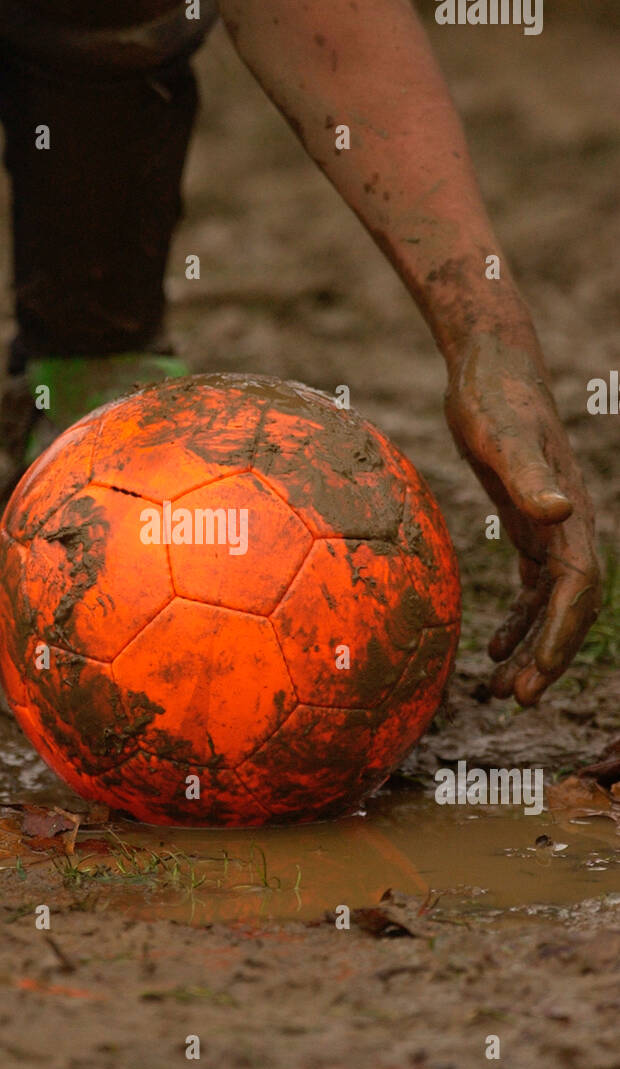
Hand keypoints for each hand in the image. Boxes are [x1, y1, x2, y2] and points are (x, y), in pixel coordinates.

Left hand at [444, 332, 600, 705]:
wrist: (491, 369)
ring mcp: (551, 527)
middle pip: (571, 608)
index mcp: (570, 516)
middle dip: (549, 656)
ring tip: (502, 689)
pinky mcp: (527, 523)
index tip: (533, 678)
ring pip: (552, 604)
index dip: (559, 639)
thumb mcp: (503, 436)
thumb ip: (528, 475)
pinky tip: (492, 647)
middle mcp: (568, 527)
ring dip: (533, 648)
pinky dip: (519, 620)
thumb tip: (558, 511)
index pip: (577, 591)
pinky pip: (533, 586)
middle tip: (517, 698)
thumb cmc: (495, 399)